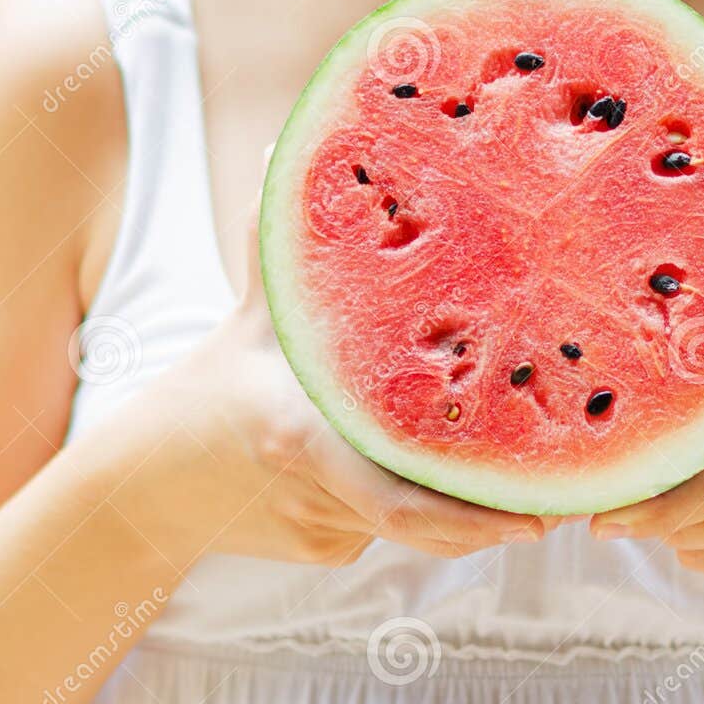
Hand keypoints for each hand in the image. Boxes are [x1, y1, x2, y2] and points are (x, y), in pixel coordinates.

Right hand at [116, 181, 553, 565]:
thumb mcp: (248, 319)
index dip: (475, 517)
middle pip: (431, 519)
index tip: (543, 513)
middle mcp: (323, 499)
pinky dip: (415, 501)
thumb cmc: (203, 395)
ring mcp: (327, 537)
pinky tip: (437, 473)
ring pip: (416, 520)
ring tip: (524, 473)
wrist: (141, 491)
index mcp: (305, 441)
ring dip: (458, 499)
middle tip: (563, 491)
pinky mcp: (328, 558)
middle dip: (494, 510)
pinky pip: (387, 526)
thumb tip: (287, 145)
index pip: (403, 502)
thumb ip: (282, 245)